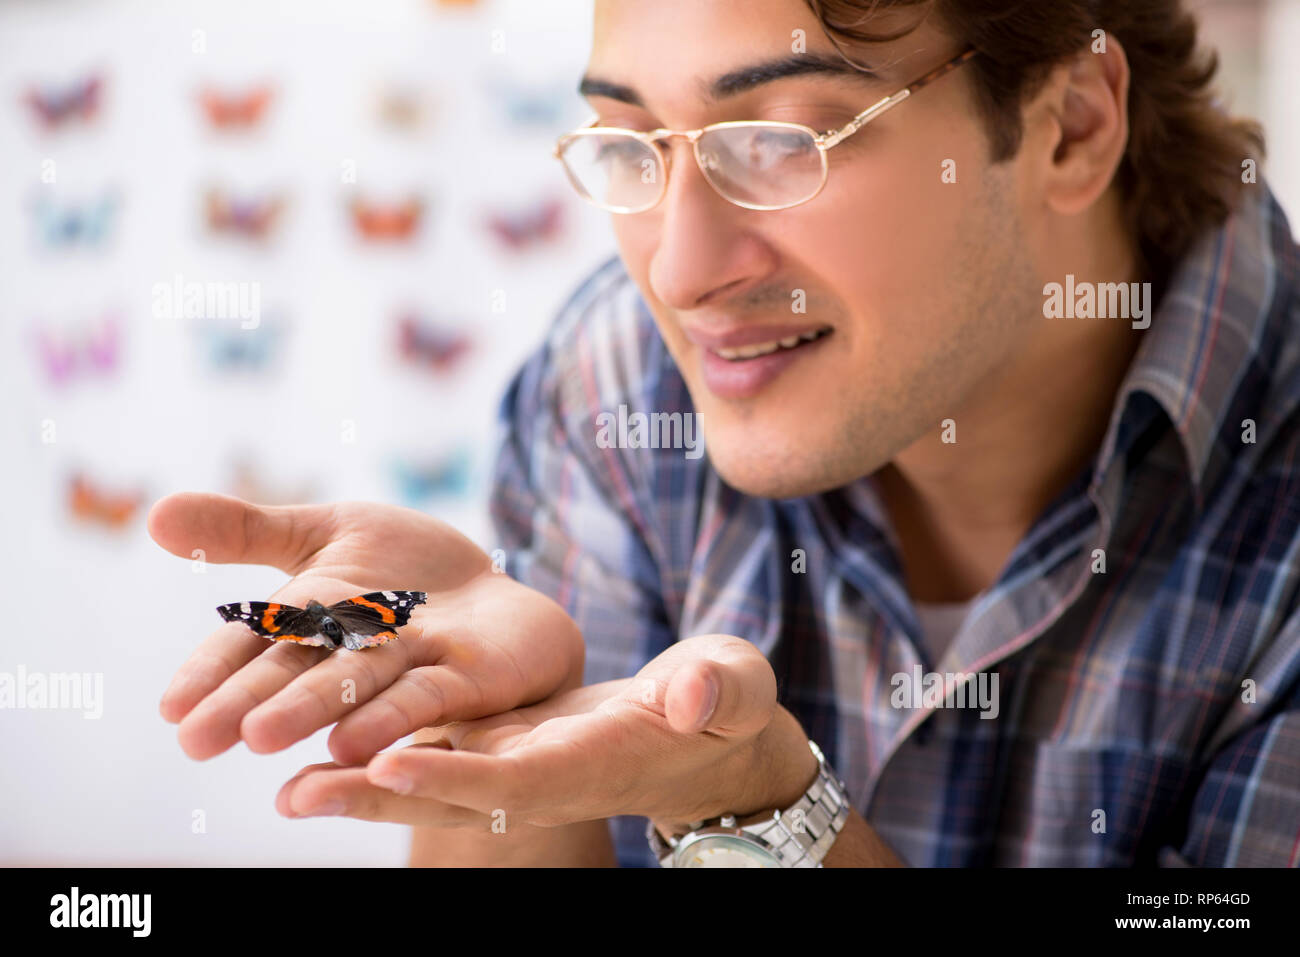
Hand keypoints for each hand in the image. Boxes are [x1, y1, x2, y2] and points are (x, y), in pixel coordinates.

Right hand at [150, 492, 584, 766]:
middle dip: (250, 701)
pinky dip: (394, 714)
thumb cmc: (401, 569)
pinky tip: (358, 743)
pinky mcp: (467, 674)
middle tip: (196, 741)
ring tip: (263, 739)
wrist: (493, 587)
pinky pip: (430, 692)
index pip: (254, 643)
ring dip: (311, 710)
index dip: (214, 673)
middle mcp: (353, 650)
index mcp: (312, 614)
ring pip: (356, 685)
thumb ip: (248, 530)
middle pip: (297, 672)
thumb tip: (153, 515)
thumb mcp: (326, 533)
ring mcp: (410, 664)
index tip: (170, 707)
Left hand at [274, 635, 819, 829]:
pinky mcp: (507, 744)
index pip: (520, 776)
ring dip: (362, 784)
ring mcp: (521, 763)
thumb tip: (695, 692)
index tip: (395, 762)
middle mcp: (546, 774)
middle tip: (299, 796)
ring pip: (433, 779)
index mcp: (597, 759)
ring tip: (287, 786)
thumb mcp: (733, 687)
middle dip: (379, 798)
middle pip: (453, 795)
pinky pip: (439, 752)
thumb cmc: (725, 705)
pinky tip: (327, 745)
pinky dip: (384, 752)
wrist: (704, 739)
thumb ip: (718, 687)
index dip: (458, 773)